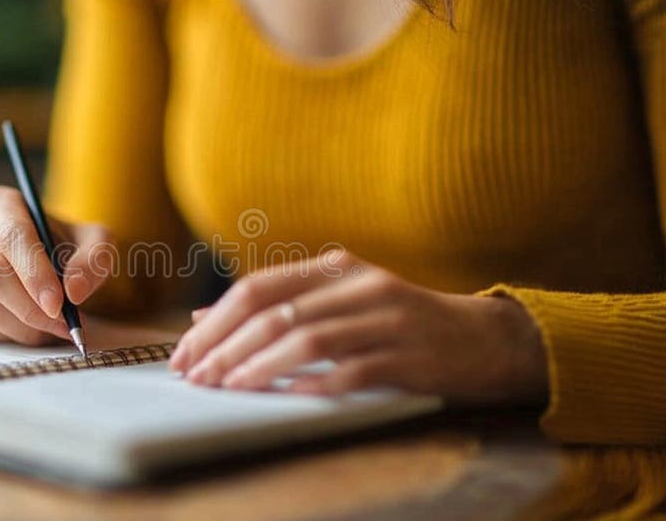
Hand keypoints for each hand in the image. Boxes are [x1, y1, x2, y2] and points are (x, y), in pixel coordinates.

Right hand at [0, 186, 114, 344]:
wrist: (55, 268)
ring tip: (55, 327)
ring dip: (24, 325)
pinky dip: (10, 335)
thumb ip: (94, 260)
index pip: (12, 236)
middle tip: (63, 323)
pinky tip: (34, 329)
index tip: (58, 303)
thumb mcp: (97, 244)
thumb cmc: (72, 249)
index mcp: (1, 203)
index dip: (34, 273)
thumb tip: (74, 290)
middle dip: (30, 306)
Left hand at [169, 251, 547, 403]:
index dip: (216, 321)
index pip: (258, 288)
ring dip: (260, 366)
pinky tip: (285, 397)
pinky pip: (352, 371)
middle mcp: (358, 285)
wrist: (479, 337)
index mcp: (334, 268)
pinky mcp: (408, 355)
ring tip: (228, 387)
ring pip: (308, 340)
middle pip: (275, 313)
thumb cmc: (396, 320)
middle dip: (226, 347)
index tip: (185, 352)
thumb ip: (276, 305)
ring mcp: (386, 319)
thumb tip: (202, 318)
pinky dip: (314, 385)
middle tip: (197, 376)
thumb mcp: (336, 299)